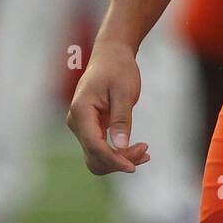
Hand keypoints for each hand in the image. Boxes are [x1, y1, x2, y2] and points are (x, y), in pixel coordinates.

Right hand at [66, 39, 149, 175]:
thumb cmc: (118, 69)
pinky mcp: (90, 128)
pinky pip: (101, 149)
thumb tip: (121, 146)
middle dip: (119, 160)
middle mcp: (76, 122)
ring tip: (145, 152)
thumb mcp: (124, 91)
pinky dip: (118, 154)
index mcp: (81, 110)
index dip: (113, 159)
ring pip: (97, 156)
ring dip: (119, 160)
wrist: (111, 55)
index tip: (133, 166)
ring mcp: (82, 127)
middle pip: (94, 156)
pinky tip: (138, 151)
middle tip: (146, 151)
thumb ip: (121, 119)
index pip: (94, 145)